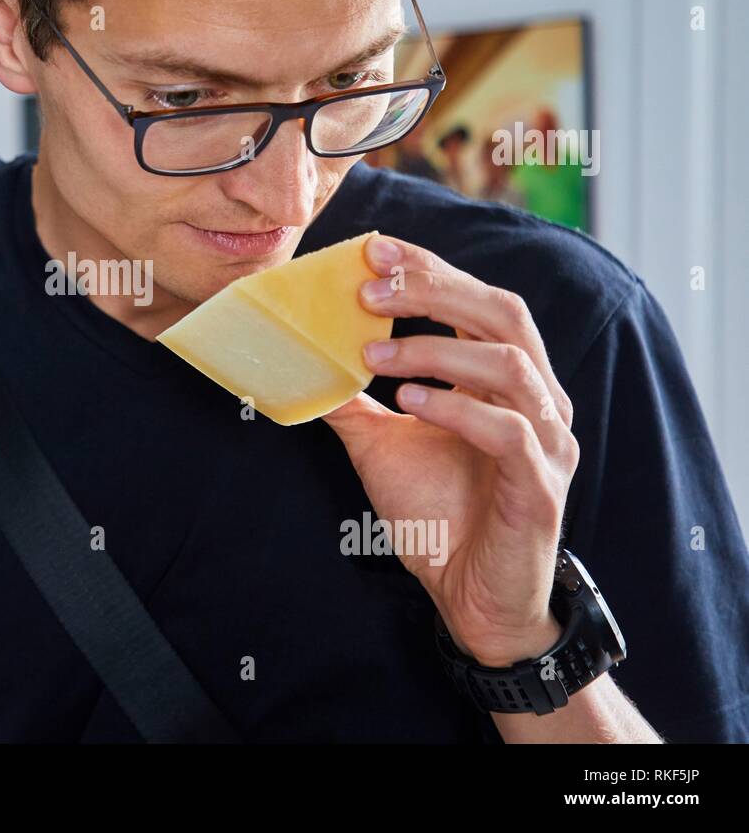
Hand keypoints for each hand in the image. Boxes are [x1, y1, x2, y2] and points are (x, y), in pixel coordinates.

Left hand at [323, 235, 578, 666]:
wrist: (471, 599)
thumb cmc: (438, 516)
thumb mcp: (382, 445)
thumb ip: (353, 400)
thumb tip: (302, 358)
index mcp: (507, 379)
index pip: (477, 300)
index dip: (431, 267)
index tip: (373, 249)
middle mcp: (538, 399)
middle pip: (502, 313)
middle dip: (434, 289)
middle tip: (369, 287)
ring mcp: (547, 441)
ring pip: (507, 364)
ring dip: (435, 348)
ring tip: (373, 352)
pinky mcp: (540, 486)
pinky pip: (506, 431)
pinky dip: (454, 407)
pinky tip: (407, 402)